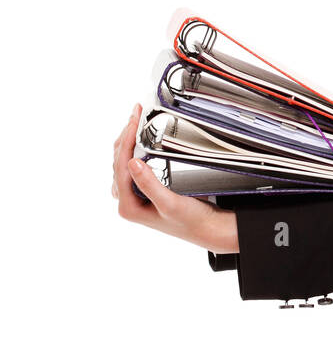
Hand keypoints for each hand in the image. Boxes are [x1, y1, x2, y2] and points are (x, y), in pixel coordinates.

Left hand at [113, 103, 238, 253]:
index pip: (121, 165)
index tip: (135, 118)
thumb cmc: (190, 221)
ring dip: (128, 138)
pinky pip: (132, 163)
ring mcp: (134, 194)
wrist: (206, 228)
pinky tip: (140, 136)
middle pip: (119, 159)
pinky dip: (135, 146)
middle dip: (126, 134)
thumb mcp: (170, 203)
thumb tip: (131, 162)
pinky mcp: (143, 189)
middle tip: (136, 111)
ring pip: (123, 160)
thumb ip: (149, 184)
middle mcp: (127, 200)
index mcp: (128, 205)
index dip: (126, 138)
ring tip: (136, 118)